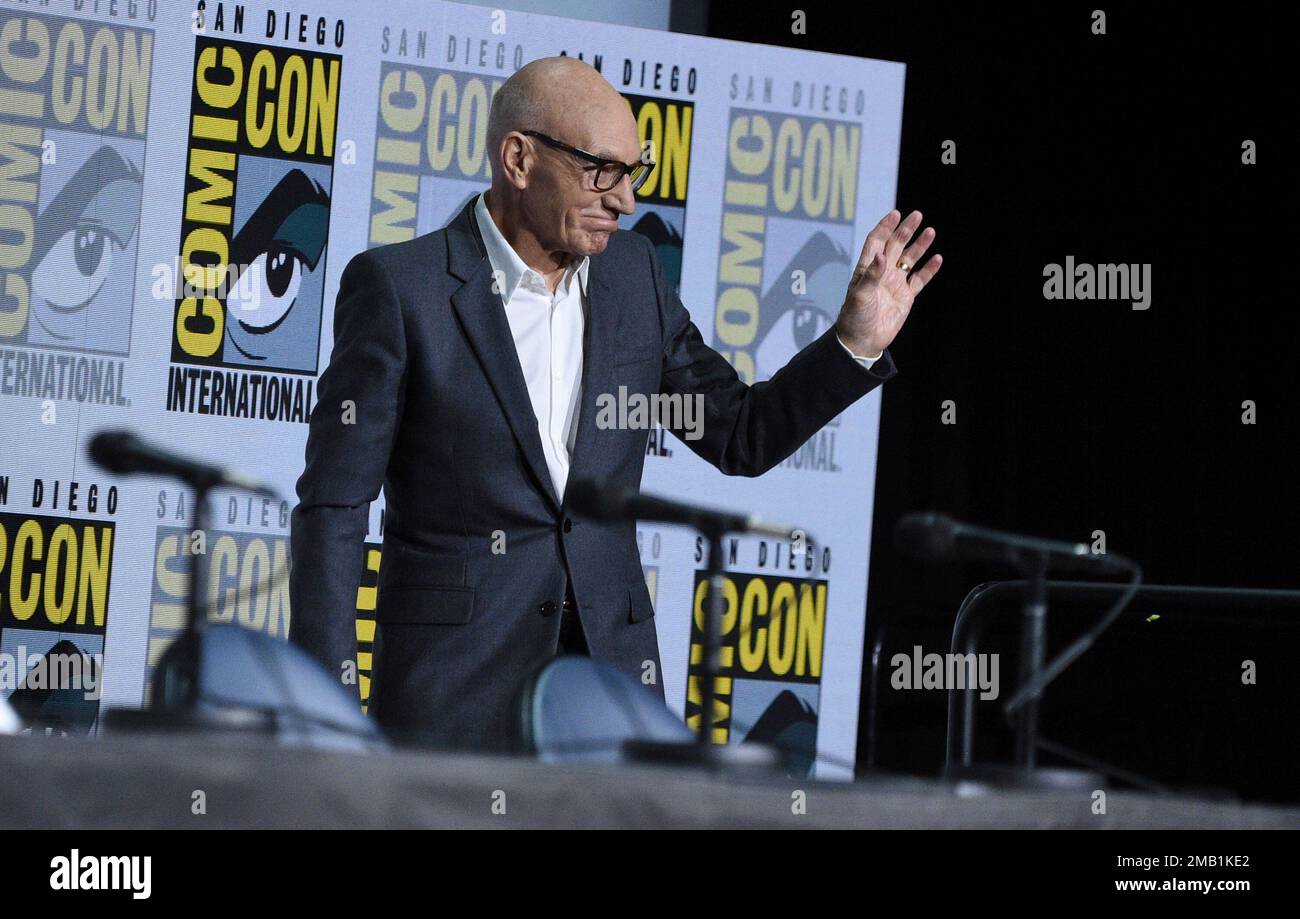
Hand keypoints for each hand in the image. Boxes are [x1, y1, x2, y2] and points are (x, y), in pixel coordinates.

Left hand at [835, 209, 941, 356]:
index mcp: (867, 269)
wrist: (863, 341)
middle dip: (906, 230)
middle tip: (917, 215)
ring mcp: (895, 284)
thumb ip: (871, 275)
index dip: (885, 227)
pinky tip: (937, 258)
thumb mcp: (859, 296)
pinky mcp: (906, 297)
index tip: (895, 214)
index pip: (876, 242)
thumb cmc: (855, 318)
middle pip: (895, 245)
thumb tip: (881, 255)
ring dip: (919, 246)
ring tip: (930, 231)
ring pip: (909, 259)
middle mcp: (882, 272)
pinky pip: (919, 279)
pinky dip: (929, 269)